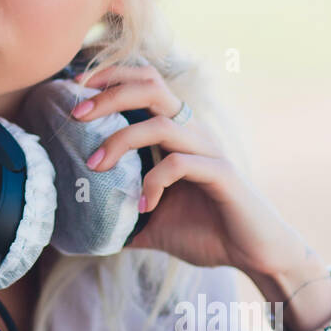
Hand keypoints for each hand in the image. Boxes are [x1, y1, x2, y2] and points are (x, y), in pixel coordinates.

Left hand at [71, 64, 307, 278]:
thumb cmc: (206, 232)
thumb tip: (85, 228)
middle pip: (151, 87)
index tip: (77, 89)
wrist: (254, 253)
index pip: (147, 83)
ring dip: (121, 140)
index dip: (113, 76)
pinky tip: (144, 206)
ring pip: (160, 124)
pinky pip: (179, 164)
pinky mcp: (221, 175)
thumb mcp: (153, 222)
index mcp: (179, 132)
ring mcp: (209, 151)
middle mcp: (193, 132)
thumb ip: (122, 217)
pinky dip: (153, 182)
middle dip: (109, 95)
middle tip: (76, 115)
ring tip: (95, 165)